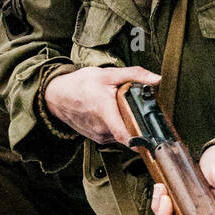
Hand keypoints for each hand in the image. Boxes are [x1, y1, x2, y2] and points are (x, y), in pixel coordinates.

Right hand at [44, 65, 161, 144]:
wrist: (56, 96)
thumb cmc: (79, 84)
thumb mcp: (108, 74)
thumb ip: (134, 75)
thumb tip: (157, 79)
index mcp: (105, 111)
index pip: (126, 135)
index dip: (143, 139)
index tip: (154, 138)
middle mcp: (102, 128)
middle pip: (131, 131)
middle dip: (138, 121)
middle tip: (136, 107)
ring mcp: (99, 136)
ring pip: (124, 134)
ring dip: (128, 123)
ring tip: (120, 108)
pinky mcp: (98, 138)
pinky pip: (116, 135)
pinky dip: (119, 125)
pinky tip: (113, 114)